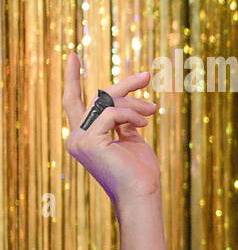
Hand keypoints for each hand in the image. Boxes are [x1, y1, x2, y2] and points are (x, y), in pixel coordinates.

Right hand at [62, 54, 160, 206]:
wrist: (142, 193)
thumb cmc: (141, 172)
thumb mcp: (132, 140)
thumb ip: (123, 122)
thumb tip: (127, 104)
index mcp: (84, 137)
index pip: (75, 102)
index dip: (73, 79)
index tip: (73, 56)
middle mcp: (76, 138)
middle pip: (95, 98)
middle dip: (123, 85)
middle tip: (147, 76)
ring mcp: (79, 139)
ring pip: (106, 103)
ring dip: (135, 104)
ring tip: (153, 112)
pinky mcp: (89, 141)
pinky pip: (111, 113)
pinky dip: (130, 115)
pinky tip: (144, 125)